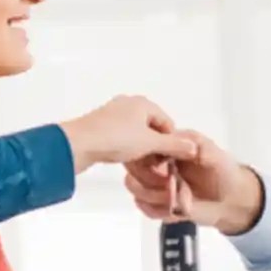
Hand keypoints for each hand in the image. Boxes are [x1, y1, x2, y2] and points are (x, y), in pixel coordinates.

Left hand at [59, 96, 197, 173]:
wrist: (77, 144)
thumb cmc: (114, 138)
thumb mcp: (149, 143)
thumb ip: (173, 145)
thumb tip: (193, 147)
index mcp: (142, 103)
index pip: (167, 122)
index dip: (171, 142)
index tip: (171, 159)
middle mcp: (128, 105)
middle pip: (151, 129)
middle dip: (156, 148)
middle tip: (158, 166)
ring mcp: (113, 116)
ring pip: (136, 136)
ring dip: (142, 152)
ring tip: (143, 167)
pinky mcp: (101, 128)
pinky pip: (121, 140)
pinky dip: (128, 151)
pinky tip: (127, 162)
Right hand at [124, 130, 264, 234]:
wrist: (231, 201)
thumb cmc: (224, 173)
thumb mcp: (218, 155)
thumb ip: (202, 147)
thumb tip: (186, 145)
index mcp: (170, 148)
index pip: (145, 147)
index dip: (148, 159)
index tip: (164, 169)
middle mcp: (159, 164)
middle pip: (133, 168)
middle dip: (148, 180)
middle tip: (170, 186)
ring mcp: (157, 185)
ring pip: (136, 189)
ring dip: (152, 196)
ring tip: (174, 200)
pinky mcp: (159, 204)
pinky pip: (145, 208)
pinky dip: (157, 211)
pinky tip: (174, 210)